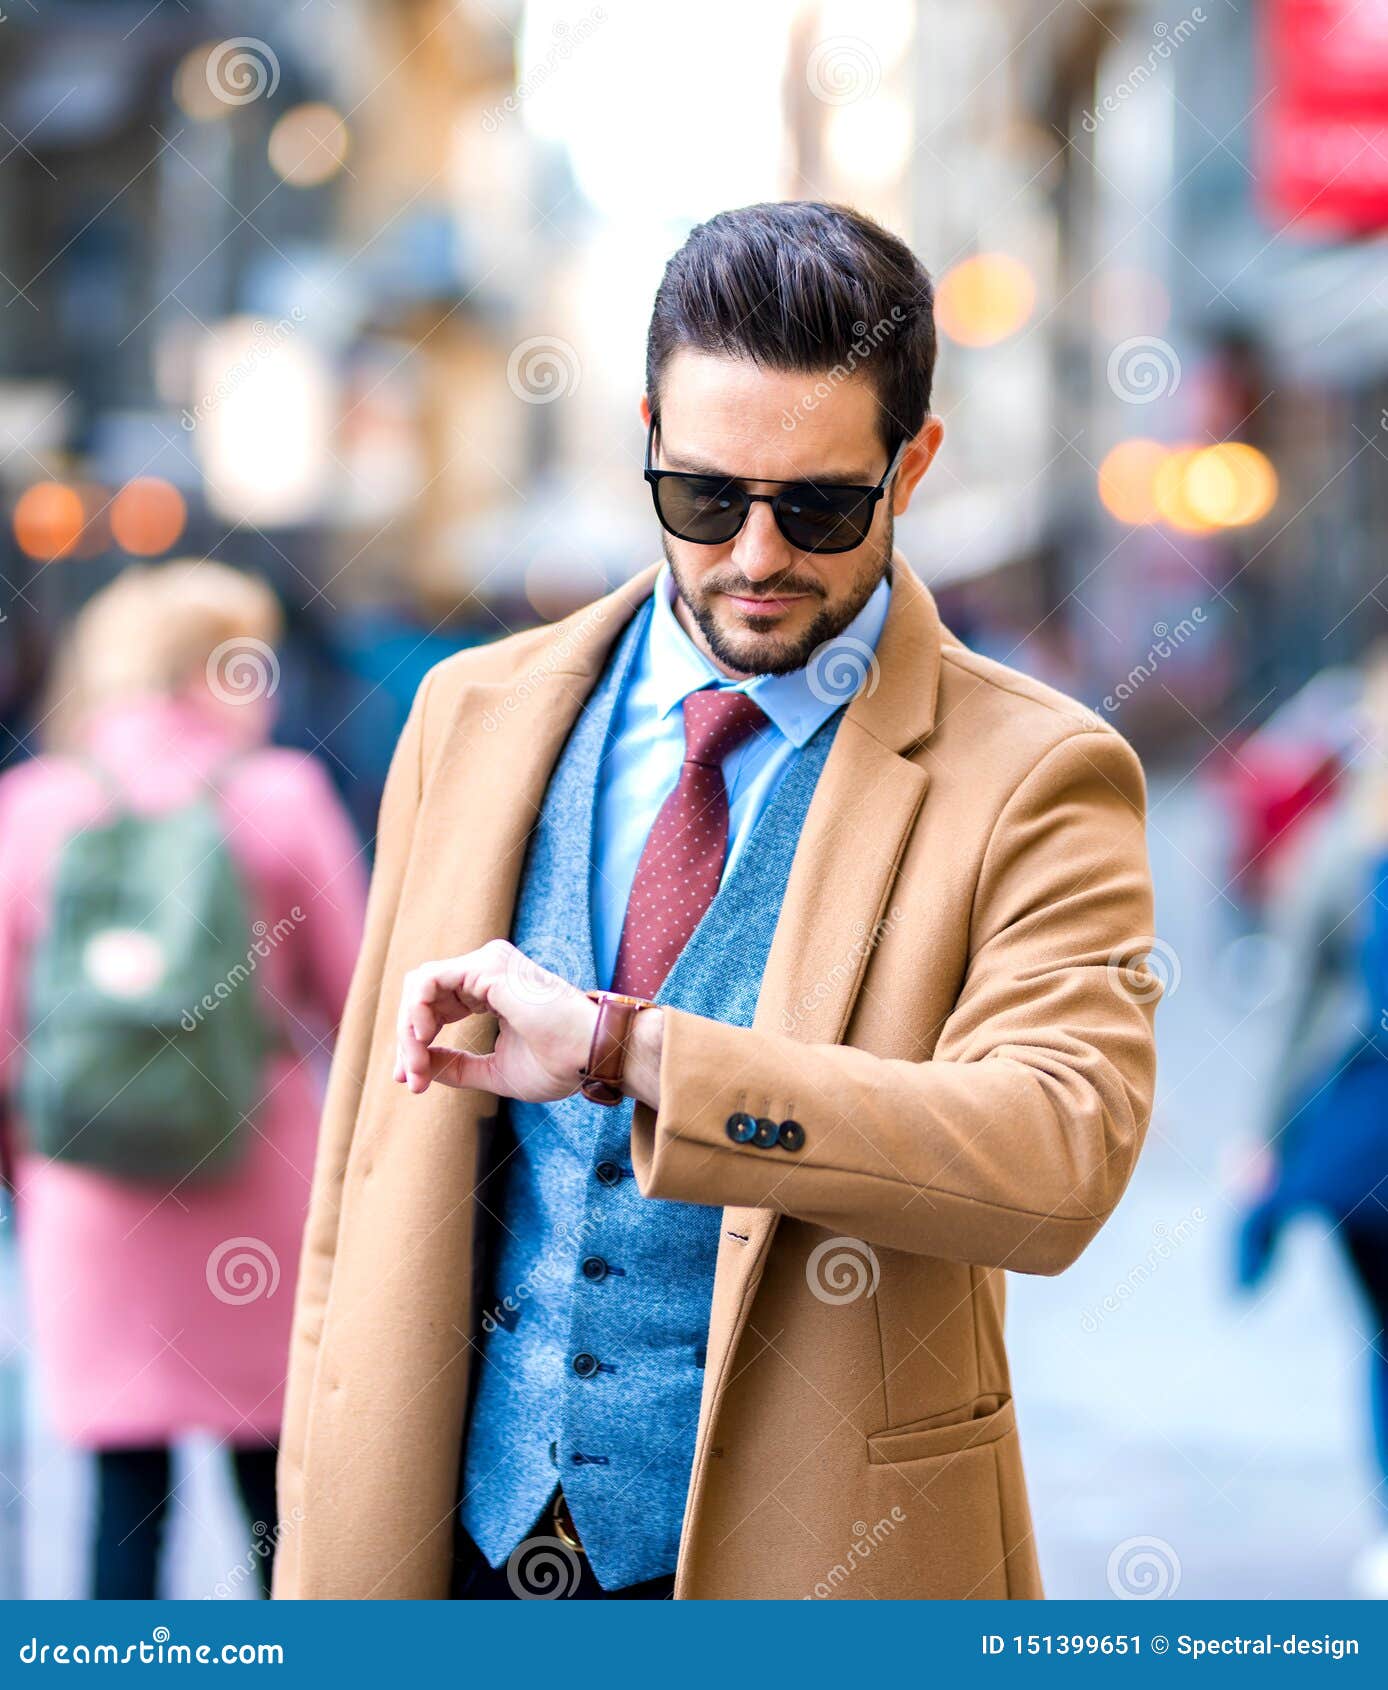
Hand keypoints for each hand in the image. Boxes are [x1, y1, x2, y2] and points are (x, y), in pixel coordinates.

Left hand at [393, 939, 596, 1101]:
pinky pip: (429, 982)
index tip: (410, 1081)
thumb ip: (455, 1066)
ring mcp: (487, 963)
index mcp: (491, 989)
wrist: (591, 1056)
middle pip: (423, 996)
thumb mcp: (493, 1071)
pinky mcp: (486, 967)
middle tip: (409, 1080)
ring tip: (416, 1066)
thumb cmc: (558, 1064)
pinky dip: (416, 1012)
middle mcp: (487, 969)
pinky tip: (422, 1040)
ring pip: (420, 987)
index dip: (415, 1042)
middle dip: (408, 1040)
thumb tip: (416, 1068)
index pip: (436, 1006)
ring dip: (409, 1031)